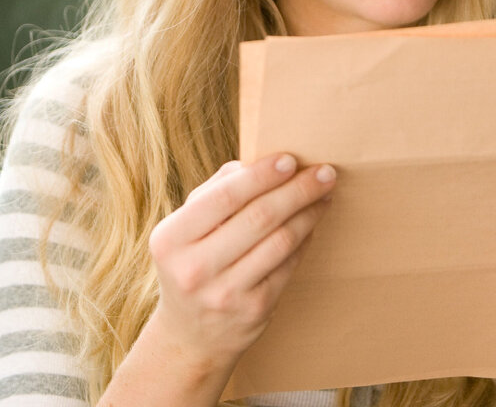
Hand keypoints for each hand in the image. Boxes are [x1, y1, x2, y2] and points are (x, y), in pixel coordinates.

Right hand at [145, 153, 336, 373]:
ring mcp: (225, 292)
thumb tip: (255, 163)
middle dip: (296, 190)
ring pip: (280, 241)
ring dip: (309, 213)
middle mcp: (195, 268)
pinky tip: (312, 223)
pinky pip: (288, 265)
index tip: (290, 159)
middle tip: (323, 172)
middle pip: (258, 217)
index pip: (223, 198)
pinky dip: (305, 239)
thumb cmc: (191, 265)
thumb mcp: (184, 230)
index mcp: (171, 239)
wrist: (191, 336)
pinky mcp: (254, 309)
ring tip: (324, 195)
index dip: (261, 176)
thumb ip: (214, 192)